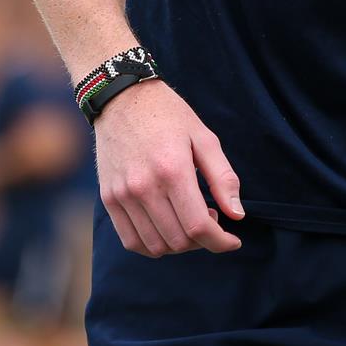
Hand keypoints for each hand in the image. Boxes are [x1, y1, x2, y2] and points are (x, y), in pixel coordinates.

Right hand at [93, 82, 244, 255]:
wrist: (121, 98)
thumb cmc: (169, 116)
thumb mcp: (204, 138)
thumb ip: (223, 178)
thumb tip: (237, 215)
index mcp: (173, 170)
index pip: (198, 226)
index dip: (220, 242)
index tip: (232, 241)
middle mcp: (144, 186)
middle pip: (179, 240)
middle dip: (203, 241)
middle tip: (210, 218)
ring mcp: (123, 195)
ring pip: (155, 246)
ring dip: (179, 245)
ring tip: (188, 220)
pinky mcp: (109, 198)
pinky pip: (131, 241)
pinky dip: (153, 246)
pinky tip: (166, 229)